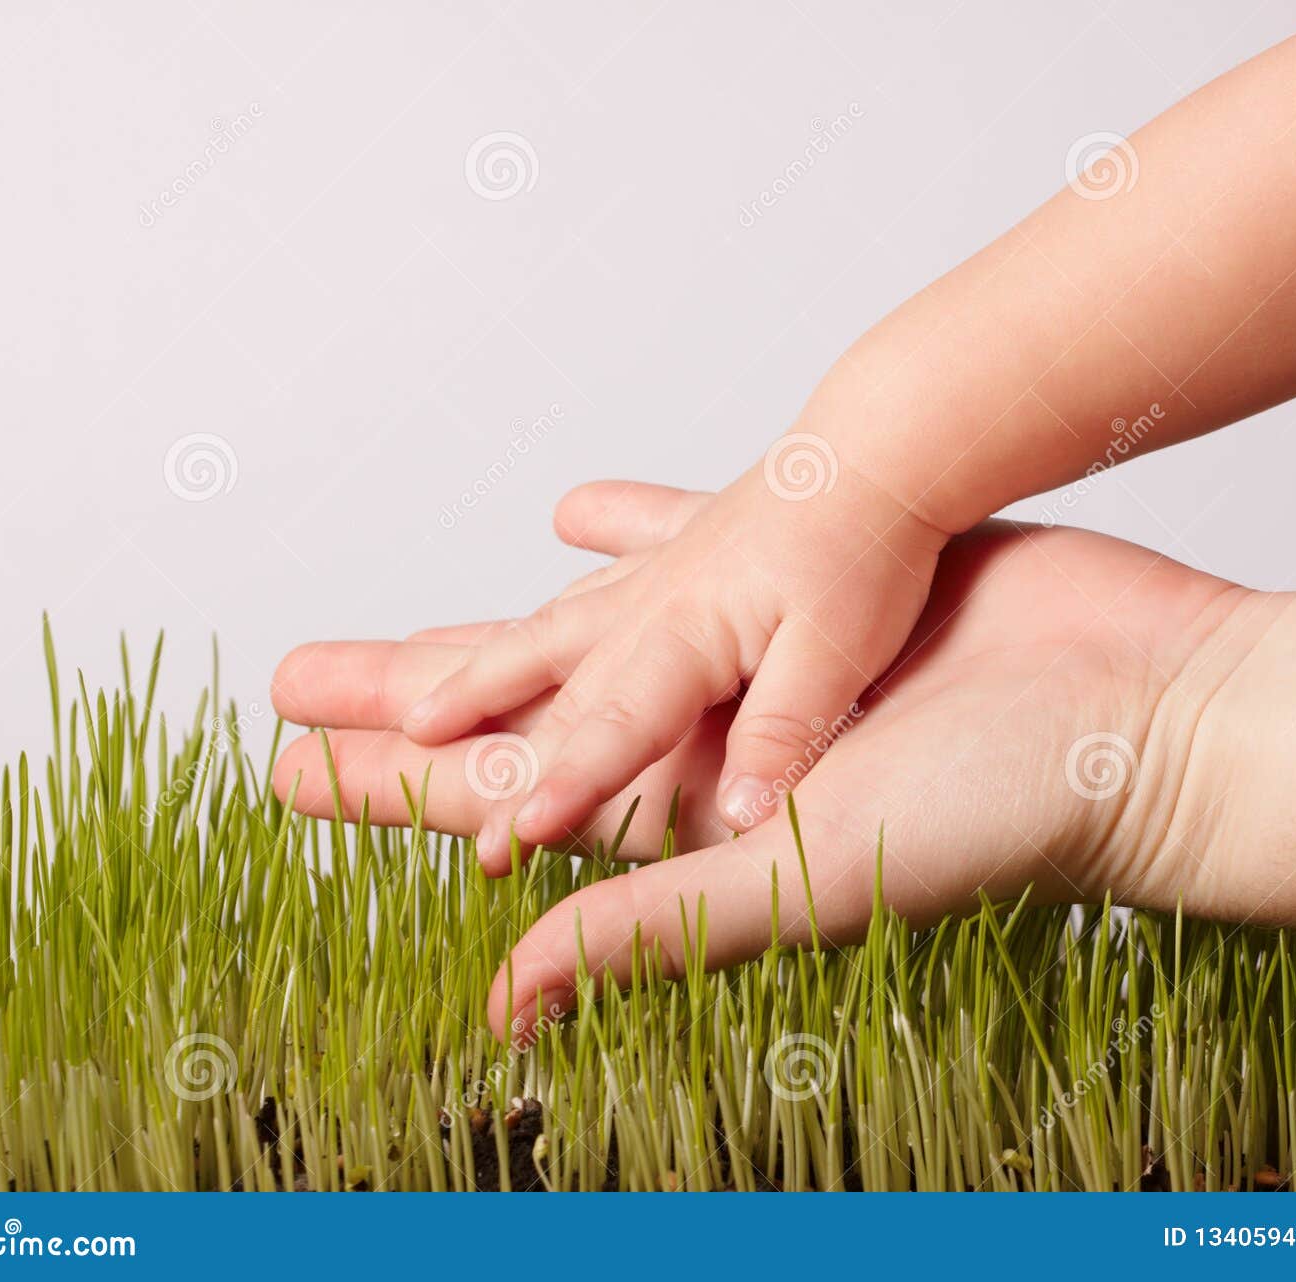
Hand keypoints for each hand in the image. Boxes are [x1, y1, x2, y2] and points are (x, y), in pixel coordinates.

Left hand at [271, 483, 1251, 1036]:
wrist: (1135, 717)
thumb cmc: (990, 813)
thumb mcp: (794, 878)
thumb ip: (644, 933)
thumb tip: (500, 1007)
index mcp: (677, 810)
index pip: (488, 795)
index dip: (384, 783)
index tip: (286, 765)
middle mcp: (699, 737)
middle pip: (509, 714)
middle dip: (401, 705)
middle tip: (300, 679)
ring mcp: (750, 660)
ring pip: (580, 629)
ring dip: (492, 626)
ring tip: (411, 621)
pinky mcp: (807, 588)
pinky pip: (689, 542)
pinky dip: (630, 525)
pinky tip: (573, 510)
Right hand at [397, 434, 950, 864]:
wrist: (887, 448)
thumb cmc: (865, 548)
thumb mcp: (835, 655)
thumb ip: (781, 733)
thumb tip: (745, 815)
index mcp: (684, 635)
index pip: (609, 732)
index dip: (560, 788)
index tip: (511, 836)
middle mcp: (653, 604)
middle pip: (546, 680)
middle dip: (480, 735)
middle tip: (408, 772)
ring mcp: (662, 573)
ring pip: (551, 625)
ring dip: (485, 666)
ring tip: (422, 703)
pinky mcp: (687, 547)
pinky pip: (604, 567)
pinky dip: (570, 573)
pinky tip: (561, 531)